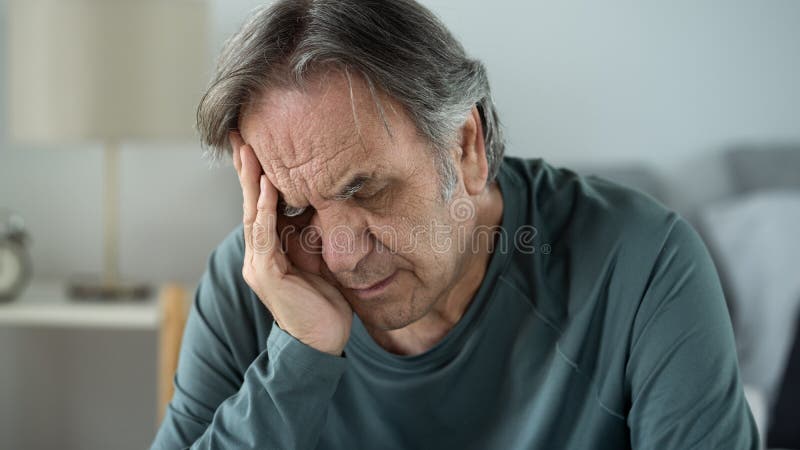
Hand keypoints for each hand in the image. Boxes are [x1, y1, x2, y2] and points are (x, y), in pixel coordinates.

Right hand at [230, 132, 352, 355]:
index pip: (260, 203)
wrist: (324, 342)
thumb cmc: (324, 300)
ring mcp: (259, 264)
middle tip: (240, 133)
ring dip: (251, 181)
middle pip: (249, 202)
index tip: (253, 141)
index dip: (255, 173)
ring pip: (252, 214)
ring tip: (250, 150)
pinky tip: (266, 188)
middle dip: (245, 167)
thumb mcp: (319, 257)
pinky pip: (265, 236)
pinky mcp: (267, 275)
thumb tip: (320, 200)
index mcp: (269, 248)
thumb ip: (312, 231)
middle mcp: (258, 253)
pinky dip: (265, 210)